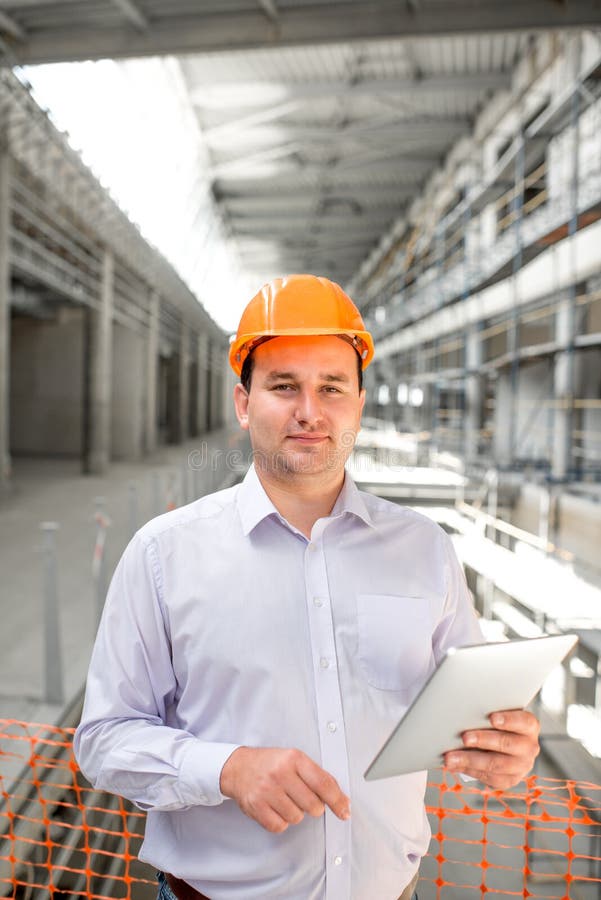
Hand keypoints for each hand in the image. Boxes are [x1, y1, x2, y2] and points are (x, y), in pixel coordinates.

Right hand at [219, 746, 350, 832]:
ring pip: (297, 818)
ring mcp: (267, 791)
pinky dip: (281, 821)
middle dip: (313, 806)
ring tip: (285, 799)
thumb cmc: (271, 764)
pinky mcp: (256, 807)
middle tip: (302, 797)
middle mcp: (280, 773)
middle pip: (313, 806)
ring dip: (295, 813)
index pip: (324, 784)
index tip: (344, 811)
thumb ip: (318, 776)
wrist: (239, 767)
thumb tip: (341, 799)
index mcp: (294, 759)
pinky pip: (280, 826)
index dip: (338, 801)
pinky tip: (275, 808)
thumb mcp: (295, 759)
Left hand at [443, 709, 539, 789]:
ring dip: (470, 760)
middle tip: (464, 737)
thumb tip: (461, 709)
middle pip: (507, 744)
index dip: (509, 720)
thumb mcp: (497, 712)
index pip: (524, 722)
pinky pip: (489, 778)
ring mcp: (522, 766)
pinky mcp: (510, 780)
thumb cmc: (495, 721)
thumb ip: (486, 710)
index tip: (491, 718)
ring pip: (496, 765)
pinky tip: (454, 766)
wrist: (503, 741)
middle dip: (483, 740)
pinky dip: (469, 770)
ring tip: (450, 758)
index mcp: (530, 726)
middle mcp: (529, 747)